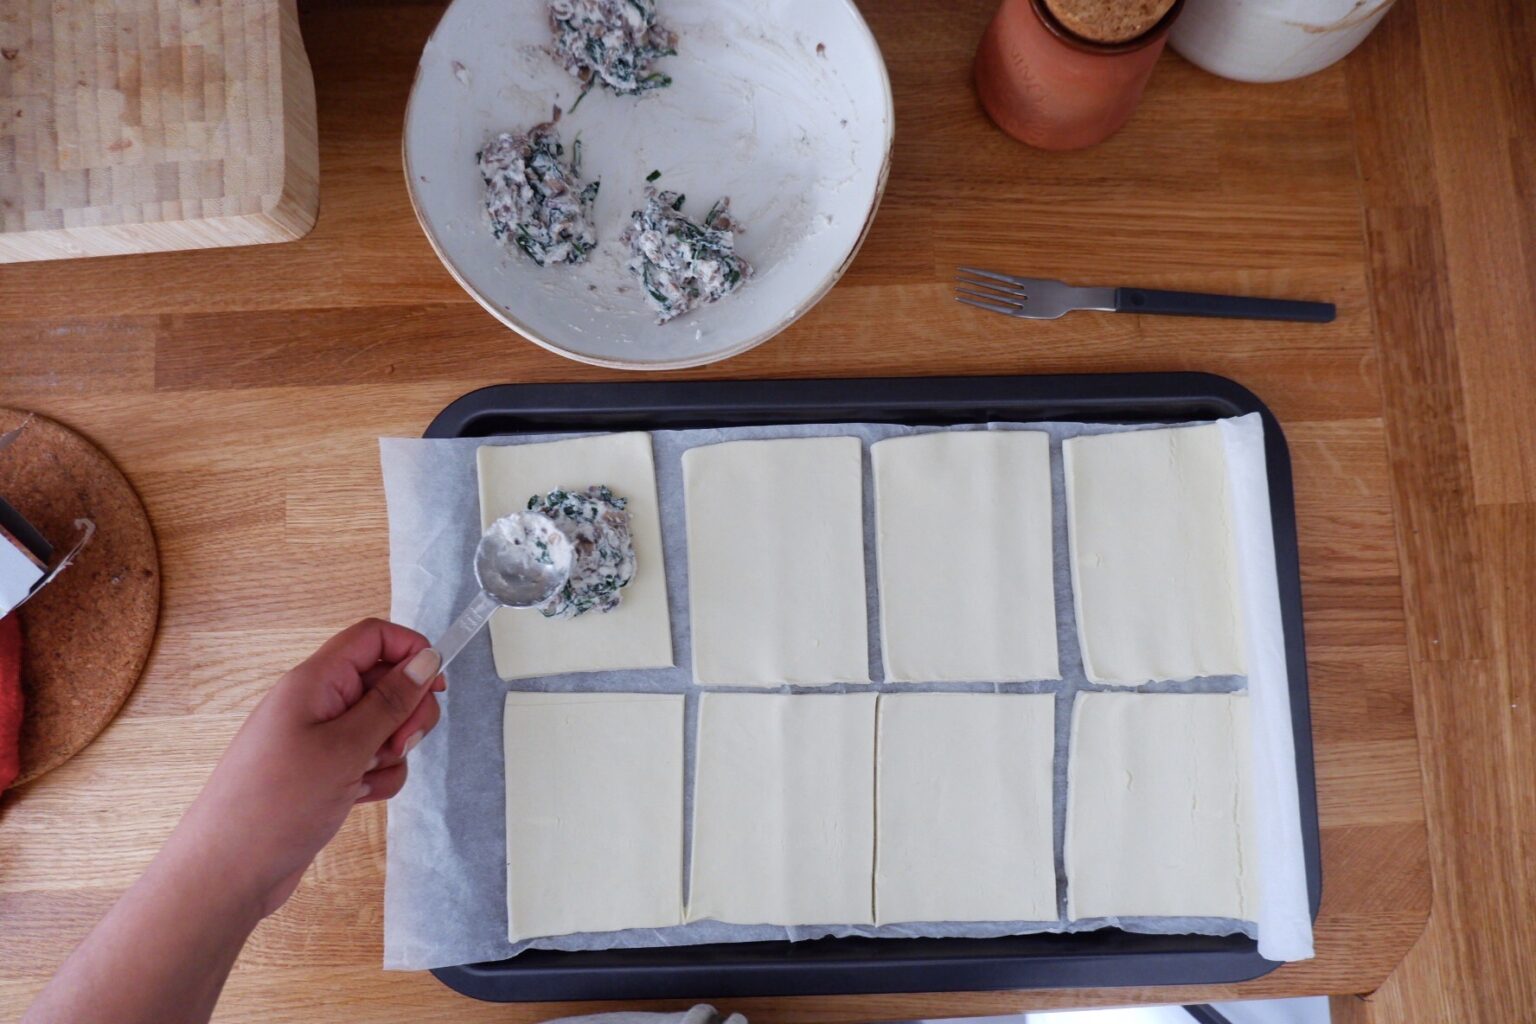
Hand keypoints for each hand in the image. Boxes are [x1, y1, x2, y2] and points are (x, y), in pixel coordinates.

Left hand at [172, 618, 445, 917]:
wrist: (228, 873)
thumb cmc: (276, 804)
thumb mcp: (345, 748)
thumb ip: (390, 701)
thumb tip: (427, 658)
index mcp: (314, 682)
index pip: (373, 638)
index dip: (410, 650)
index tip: (438, 685)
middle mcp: (317, 704)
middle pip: (385, 682)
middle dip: (407, 712)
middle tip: (400, 744)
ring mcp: (320, 740)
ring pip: (383, 727)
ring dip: (392, 752)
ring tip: (365, 778)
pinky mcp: (325, 773)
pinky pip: (370, 762)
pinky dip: (376, 778)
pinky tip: (357, 798)